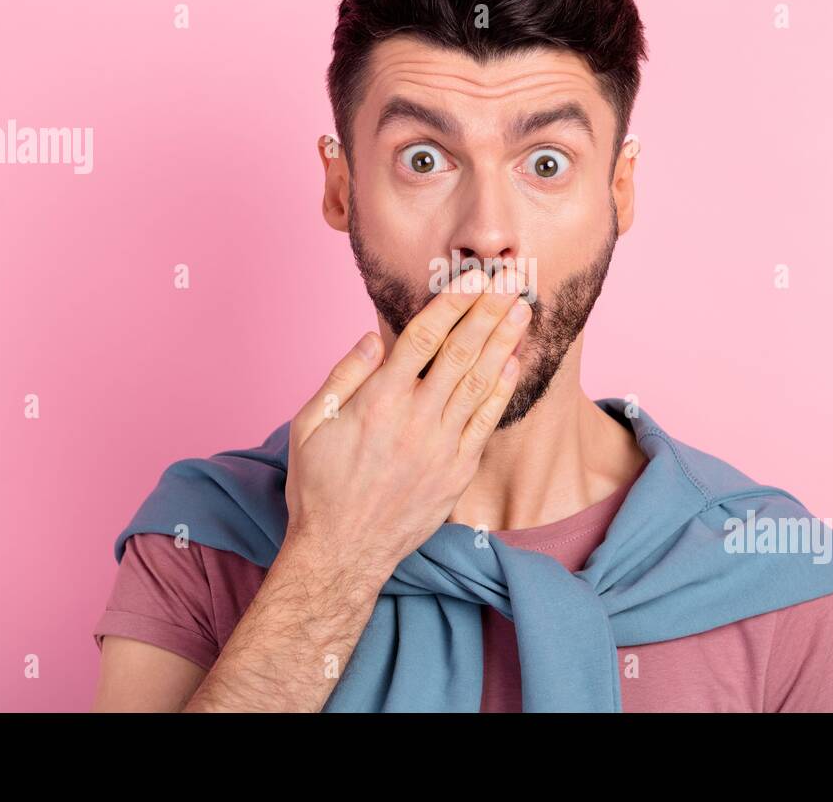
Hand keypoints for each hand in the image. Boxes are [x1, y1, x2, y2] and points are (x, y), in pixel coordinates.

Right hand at [282, 265, 530, 576]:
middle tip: (512, 283)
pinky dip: (501, 391)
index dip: (451, 304)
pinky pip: (485, 423)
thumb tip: (373, 337)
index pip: (423, 338)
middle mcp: (415, 419)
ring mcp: (441, 448)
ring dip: (504, 343)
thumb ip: (343, 376)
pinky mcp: (456, 473)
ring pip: (480, 384)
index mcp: (378, 401)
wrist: (341, 553)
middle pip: (461, 353)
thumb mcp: (310, 425)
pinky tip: (513, 364)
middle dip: (488, 313)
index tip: (472, 279)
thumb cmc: (319, 487)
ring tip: (522, 311)